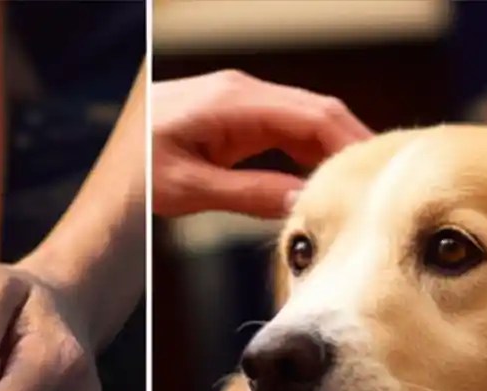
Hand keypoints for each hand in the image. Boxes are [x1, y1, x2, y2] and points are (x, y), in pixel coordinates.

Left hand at [153, 70, 371, 218]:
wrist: (102, 165)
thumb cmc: (132, 173)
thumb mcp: (187, 189)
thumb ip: (247, 193)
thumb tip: (302, 202)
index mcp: (234, 101)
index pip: (314, 114)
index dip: (353, 142)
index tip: (381, 176)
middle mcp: (241, 92)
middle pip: (318, 113)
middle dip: (352, 146)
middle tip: (384, 187)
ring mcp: (238, 102)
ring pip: (303, 121)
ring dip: (331, 150)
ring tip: (362, 189)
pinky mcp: (232, 118)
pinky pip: (283, 130)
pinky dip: (306, 152)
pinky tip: (321, 180)